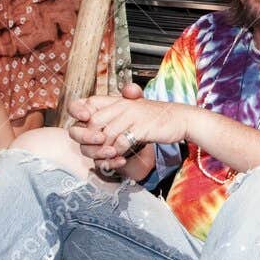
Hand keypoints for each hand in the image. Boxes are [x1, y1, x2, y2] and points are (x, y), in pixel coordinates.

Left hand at [66, 87, 184, 164]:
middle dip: (90, 142)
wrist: (181, 119)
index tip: (85, 131)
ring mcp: (131, 116)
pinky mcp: (141, 128)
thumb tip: (94, 131)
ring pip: (105, 135)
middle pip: (92, 123)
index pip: (87, 103)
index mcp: (116, 101)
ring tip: (109, 158)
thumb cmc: (155, 119)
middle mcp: (121, 105)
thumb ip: (113, 120)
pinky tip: (122, 158)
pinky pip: (121, 143)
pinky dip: (118, 153)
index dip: (78, 115)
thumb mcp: (132, 113)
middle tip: (96, 152)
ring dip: (104, 151)